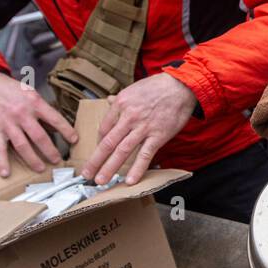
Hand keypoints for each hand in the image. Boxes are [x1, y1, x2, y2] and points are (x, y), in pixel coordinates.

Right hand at [0, 72, 78, 177]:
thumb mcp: (31, 94)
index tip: (74, 140)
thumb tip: (56, 128)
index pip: (54, 118)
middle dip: (50, 151)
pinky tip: (6, 173)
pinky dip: (2, 162)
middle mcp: (22, 114)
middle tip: (57, 160)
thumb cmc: (12, 90)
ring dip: (32, 159)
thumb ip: (42, 110)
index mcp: (34, 103)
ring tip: (40, 168)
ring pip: (22, 145)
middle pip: (39, 137)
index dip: (66, 130)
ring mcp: (8, 123)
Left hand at [80, 73, 196, 185]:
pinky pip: (145, 155)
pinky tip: (130, 180)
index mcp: (120, 104)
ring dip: (110, 168)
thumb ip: (120, 99)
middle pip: (108, 143)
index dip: (99, 143)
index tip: (98, 153)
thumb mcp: (134, 89)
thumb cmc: (158, 87)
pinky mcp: (158, 136)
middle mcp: (129, 117)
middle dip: (95, 161)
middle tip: (86, 174)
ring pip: (122, 151)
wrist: (181, 86)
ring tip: (101, 181)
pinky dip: (137, 169)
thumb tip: (109, 101)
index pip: (104, 128)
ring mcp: (143, 128)